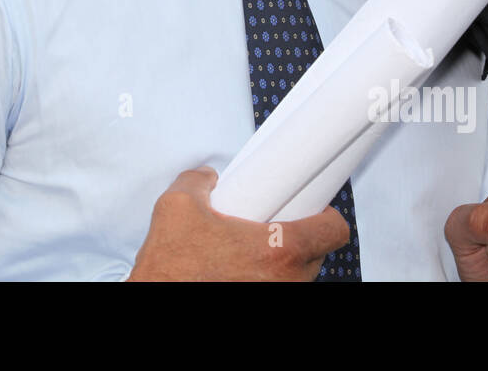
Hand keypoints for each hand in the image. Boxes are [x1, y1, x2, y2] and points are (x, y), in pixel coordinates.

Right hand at [127, 166, 350, 280]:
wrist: (154, 299)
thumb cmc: (171, 268)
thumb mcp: (177, 206)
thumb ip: (198, 180)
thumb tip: (207, 178)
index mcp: (277, 251)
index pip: (333, 231)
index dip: (326, 214)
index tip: (313, 208)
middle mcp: (285, 282)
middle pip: (317, 253)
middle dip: (299, 236)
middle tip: (273, 223)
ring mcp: (275, 298)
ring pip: (299, 275)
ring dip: (283, 261)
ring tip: (252, 249)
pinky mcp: (263, 310)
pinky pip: (280, 287)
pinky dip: (268, 277)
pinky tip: (243, 269)